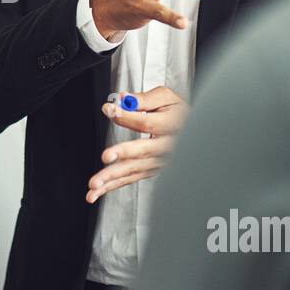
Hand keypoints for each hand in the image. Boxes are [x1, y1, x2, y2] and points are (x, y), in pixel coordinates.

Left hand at [87, 86, 189, 203]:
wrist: (195, 132)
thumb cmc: (177, 112)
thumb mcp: (166, 98)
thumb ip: (144, 99)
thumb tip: (123, 98)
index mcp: (171, 126)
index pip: (146, 122)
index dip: (126, 115)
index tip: (108, 109)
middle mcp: (166, 147)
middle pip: (143, 151)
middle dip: (123, 154)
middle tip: (105, 157)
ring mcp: (159, 162)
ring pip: (134, 170)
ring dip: (112, 178)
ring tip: (94, 184)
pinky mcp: (151, 171)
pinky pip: (130, 179)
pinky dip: (112, 186)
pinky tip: (97, 191)